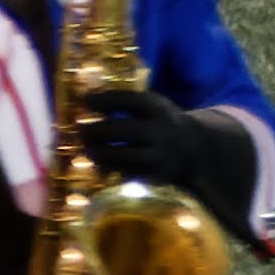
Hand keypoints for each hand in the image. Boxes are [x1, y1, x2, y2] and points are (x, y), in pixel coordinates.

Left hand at [73, 88, 229, 213]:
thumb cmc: (161, 124)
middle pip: (125, 129)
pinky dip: (112, 168)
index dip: (107, 99)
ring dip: (101, 153)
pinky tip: (101, 164)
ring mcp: (160, 154)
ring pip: (125, 155)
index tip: (85, 99)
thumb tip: (85, 99)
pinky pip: (129, 172)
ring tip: (87, 150)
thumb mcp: (152, 107)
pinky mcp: (157, 175)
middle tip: (81, 132)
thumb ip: (125, 103)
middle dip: (98, 131)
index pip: (131, 100)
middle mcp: (162, 130)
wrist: (193, 150)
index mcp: (160, 109)